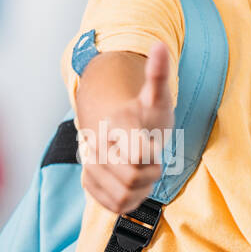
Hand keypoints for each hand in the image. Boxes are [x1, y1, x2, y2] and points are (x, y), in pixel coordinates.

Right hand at [78, 42, 174, 215]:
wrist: (115, 126)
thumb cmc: (143, 114)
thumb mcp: (156, 95)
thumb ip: (158, 73)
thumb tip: (161, 45)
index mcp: (115, 127)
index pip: (137, 159)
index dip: (150, 159)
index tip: (152, 148)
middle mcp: (98, 148)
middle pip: (133, 181)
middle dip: (149, 174)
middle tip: (151, 161)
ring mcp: (92, 167)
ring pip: (124, 197)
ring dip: (140, 189)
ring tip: (141, 171)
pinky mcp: (90, 185)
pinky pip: (115, 205)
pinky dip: (128, 199)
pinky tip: (131, 184)